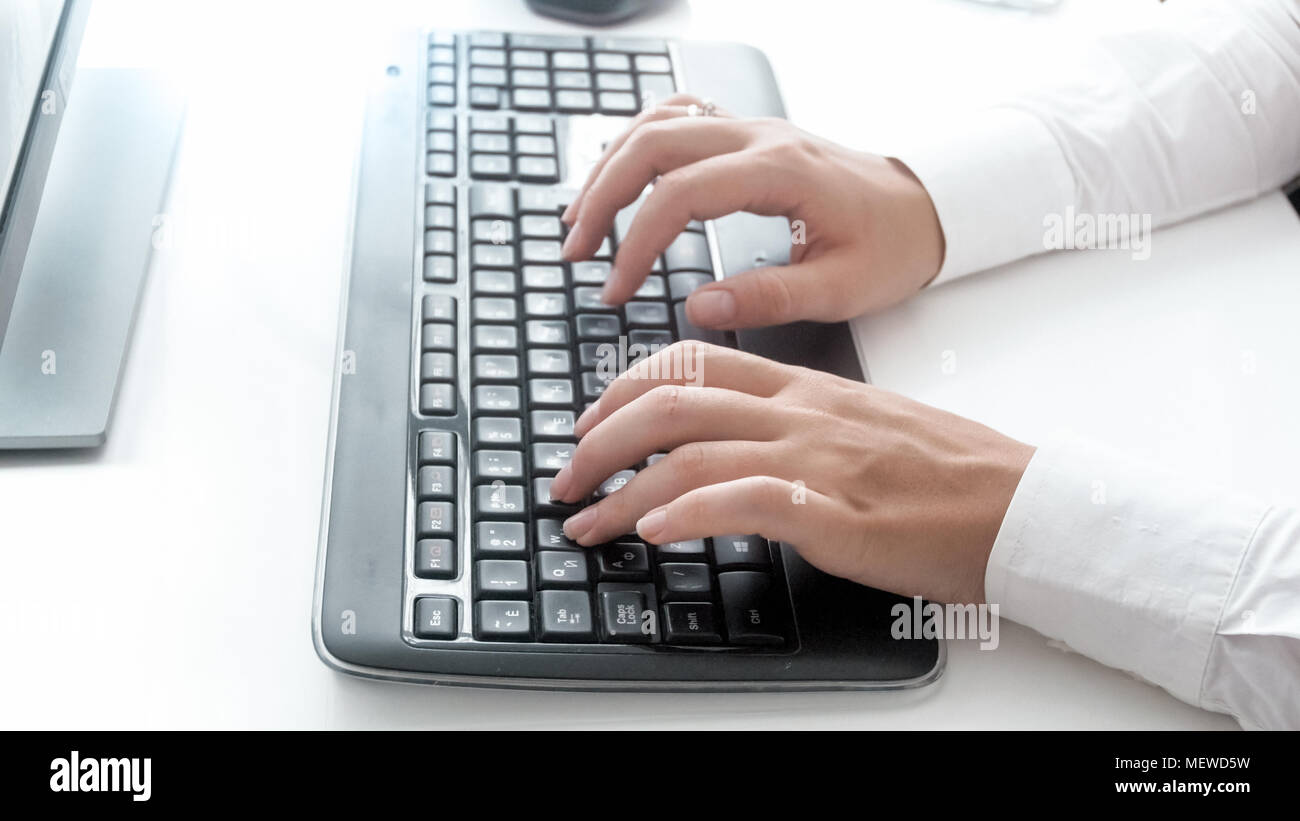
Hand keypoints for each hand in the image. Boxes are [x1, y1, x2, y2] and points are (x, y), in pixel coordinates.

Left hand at [547, 342, 1034, 603]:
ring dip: (622, 490)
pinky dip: (688, 514)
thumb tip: (729, 446)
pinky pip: (746, 501)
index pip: (691, 364)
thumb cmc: (941, 469)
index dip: (624, 389)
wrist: (1017, 502)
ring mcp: (815, 460)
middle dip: (600, 440)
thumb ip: (790, 425)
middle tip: (566, 478)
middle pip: (670, 403)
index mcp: (801, 387)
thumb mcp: (854, 425)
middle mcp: (798, 413)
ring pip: (691, 454)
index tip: (591, 423)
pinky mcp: (837, 513)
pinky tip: (654, 532)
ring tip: (589, 524)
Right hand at [560, 94, 945, 327]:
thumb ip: (772, 297)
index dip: (635, 243)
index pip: (679, 194)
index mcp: (780, 172)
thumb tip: (700, 305)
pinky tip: (618, 180)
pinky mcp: (746, 135)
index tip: (615, 290)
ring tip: (581, 220)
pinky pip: (676, 117)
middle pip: (651, 143)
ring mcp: (750, 128)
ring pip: (655, 121)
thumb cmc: (890, 246)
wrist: (924, 207)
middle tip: (575, 252)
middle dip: (601, 197)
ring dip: (609, 167)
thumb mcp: (843, 288)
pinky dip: (635, 144)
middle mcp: (758, 137)